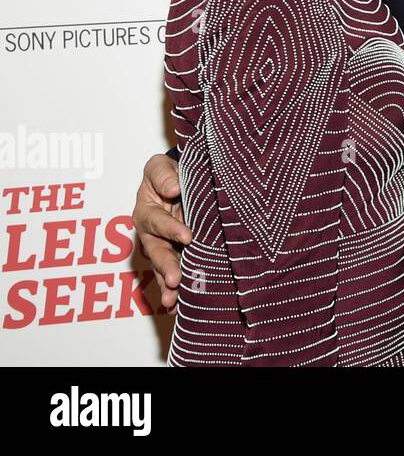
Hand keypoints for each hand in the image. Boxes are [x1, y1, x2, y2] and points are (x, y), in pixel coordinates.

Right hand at [132, 153, 190, 313]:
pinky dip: (176, 290)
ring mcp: (163, 247)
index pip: (158, 222)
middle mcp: (151, 234)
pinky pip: (174, 273)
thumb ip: (163, 175)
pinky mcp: (176, 254)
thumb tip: (172, 188)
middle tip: (175, 280)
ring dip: (168, 284)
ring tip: (173, 301)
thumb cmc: (167, 172)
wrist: (179, 180)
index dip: (171, 228)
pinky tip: (179, 307)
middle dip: (166, 267)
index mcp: (146, 212)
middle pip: (157, 252)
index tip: (187, 237)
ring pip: (163, 268)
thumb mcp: (160, 166)